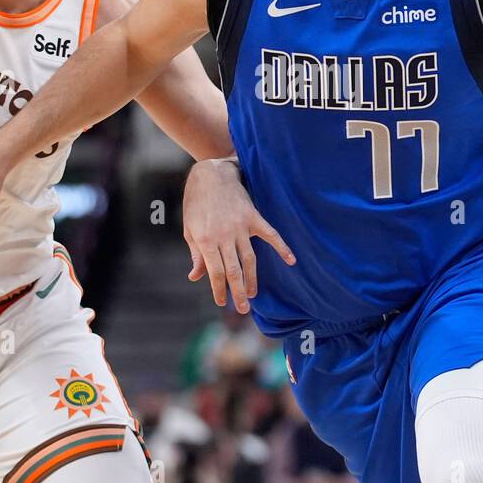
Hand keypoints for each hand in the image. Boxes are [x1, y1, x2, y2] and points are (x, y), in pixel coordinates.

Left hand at [183, 157, 294, 314]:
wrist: (211, 174)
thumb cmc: (197, 202)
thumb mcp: (190, 229)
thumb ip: (196, 254)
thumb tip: (195, 276)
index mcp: (206, 240)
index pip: (216, 272)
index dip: (219, 289)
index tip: (222, 302)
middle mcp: (225, 235)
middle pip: (234, 271)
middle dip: (238, 292)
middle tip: (243, 309)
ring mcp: (241, 226)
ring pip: (250, 259)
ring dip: (252, 279)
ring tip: (253, 294)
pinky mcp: (253, 217)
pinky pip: (270, 235)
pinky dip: (282, 248)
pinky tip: (291, 260)